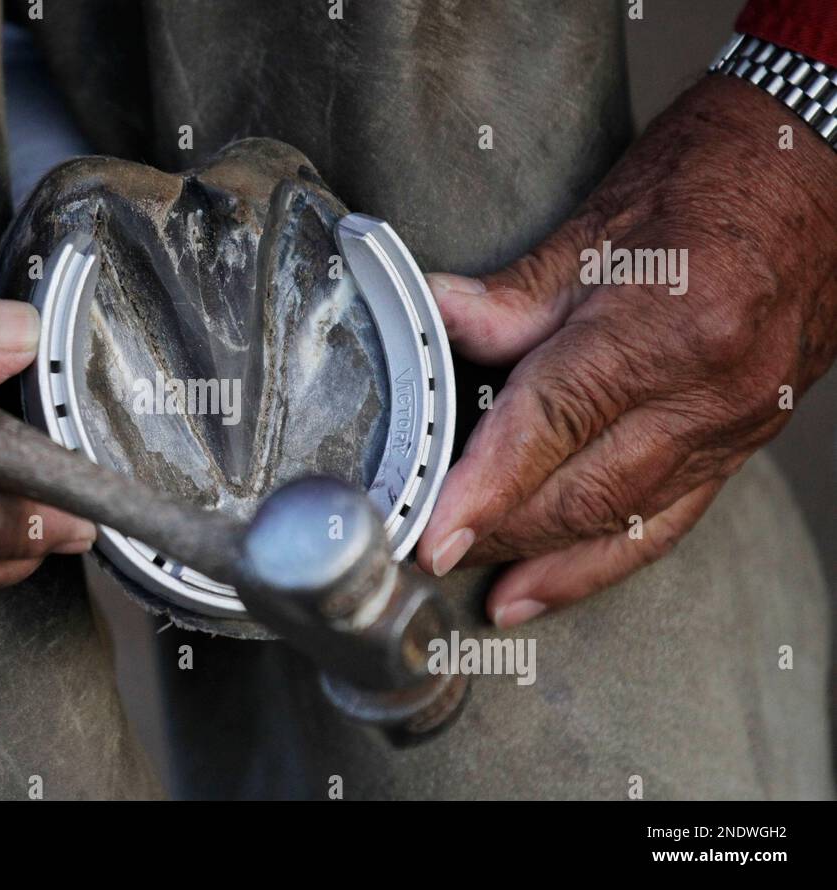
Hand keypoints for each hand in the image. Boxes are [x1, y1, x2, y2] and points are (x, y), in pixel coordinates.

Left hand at [416, 76, 836, 626]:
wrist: (822, 169)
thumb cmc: (716, 177)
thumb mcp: (597, 226)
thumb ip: (510, 297)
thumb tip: (433, 321)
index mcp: (663, 328)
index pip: (550, 427)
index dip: (483, 488)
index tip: (432, 535)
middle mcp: (705, 392)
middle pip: (581, 491)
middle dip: (497, 530)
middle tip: (425, 549)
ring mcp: (732, 426)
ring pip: (622, 523)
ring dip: (539, 558)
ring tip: (471, 578)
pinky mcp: (742, 443)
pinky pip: (665, 523)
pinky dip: (600, 562)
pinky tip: (545, 586)